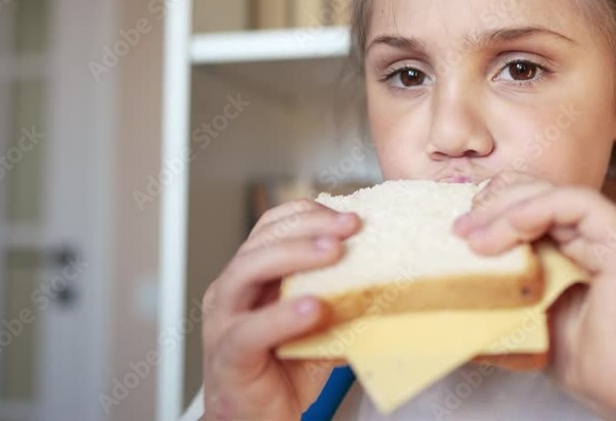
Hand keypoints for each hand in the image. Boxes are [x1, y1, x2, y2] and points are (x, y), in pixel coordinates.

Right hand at [200, 199, 360, 420]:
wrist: (259, 420)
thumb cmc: (285, 369)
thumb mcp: (322, 324)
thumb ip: (343, 299)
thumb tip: (391, 280)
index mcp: (252, 275)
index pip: (272, 226)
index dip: (308, 214)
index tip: (350, 217)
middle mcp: (232, 290)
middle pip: (261, 240)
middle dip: (307, 226)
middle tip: (349, 226)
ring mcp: (224, 321)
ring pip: (246, 271)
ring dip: (292, 255)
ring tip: (333, 253)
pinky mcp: (228, 355)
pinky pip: (249, 330)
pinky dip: (282, 315)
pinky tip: (313, 307)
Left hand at [453, 171, 615, 419]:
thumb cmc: (588, 363)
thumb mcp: (528, 323)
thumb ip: (500, 300)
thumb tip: (451, 300)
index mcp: (567, 249)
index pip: (527, 207)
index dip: (491, 210)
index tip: (459, 233)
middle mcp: (588, 237)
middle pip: (536, 195)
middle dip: (493, 206)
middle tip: (461, 230)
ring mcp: (608, 237)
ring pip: (555, 194)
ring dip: (511, 208)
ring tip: (480, 237)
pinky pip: (584, 204)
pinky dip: (545, 206)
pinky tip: (517, 223)